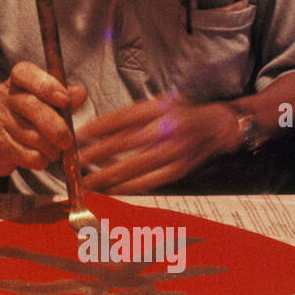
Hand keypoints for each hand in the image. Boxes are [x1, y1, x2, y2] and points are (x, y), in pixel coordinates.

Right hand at [0, 61, 87, 176]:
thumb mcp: (43, 104)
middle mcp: (3, 96)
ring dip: (51, 149)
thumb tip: (80, 92)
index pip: (25, 72)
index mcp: (16, 81)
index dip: (47, 85)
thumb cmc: (22, 120)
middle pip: (32, 106)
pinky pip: (29, 155)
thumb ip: (63, 98)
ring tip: (52, 150)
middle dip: (57, 127)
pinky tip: (39, 157)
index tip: (65, 100)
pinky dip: (41, 160)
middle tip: (67, 141)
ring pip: (35, 136)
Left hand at [77, 97, 240, 194]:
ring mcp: (173, 152)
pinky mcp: (178, 170)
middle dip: (96, 154)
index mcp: (159, 109)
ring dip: (107, 176)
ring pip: (133, 166)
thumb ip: (132, 115)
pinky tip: (110, 191)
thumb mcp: (158, 103)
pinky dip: (127, 188)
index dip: (98, 128)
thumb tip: (99, 128)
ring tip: (86, 182)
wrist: (218, 127)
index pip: (122, 118)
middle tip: (75, 161)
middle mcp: (166, 130)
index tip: (78, 135)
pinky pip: (148, 182)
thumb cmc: (183, 113)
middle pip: (124, 143)